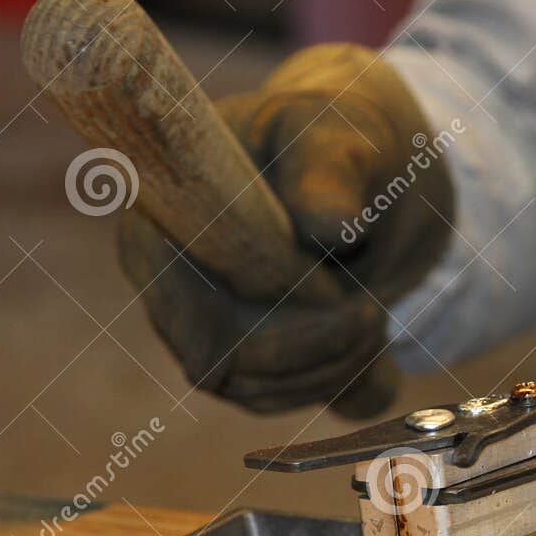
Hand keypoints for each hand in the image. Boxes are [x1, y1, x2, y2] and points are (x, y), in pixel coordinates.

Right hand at [117, 44, 453, 416]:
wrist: (362, 163)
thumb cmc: (330, 133)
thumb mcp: (334, 134)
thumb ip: (328, 171)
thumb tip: (331, 225)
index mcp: (159, 226)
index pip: (179, 309)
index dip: (260, 311)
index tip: (330, 293)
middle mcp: (174, 290)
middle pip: (223, 365)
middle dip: (308, 349)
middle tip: (368, 311)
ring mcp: (214, 335)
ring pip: (262, 393)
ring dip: (334, 366)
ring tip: (374, 312)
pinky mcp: (267, 368)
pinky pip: (302, 402)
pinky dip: (351, 384)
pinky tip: (376, 345)